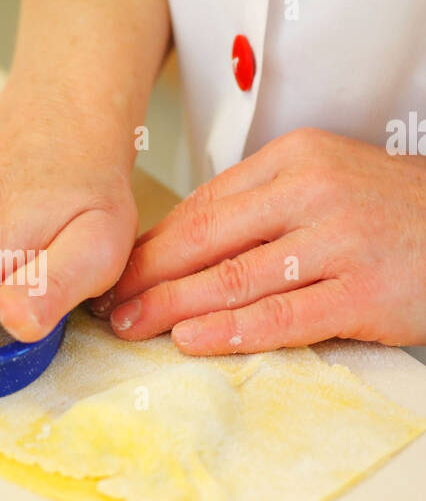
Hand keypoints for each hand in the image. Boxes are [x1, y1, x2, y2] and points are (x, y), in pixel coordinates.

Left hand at [91, 127, 425, 353]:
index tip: (116, 270)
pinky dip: (230, 332)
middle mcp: (312, 193)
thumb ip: (260, 206)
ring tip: (132, 327)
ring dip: (172, 307)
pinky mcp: (362, 294)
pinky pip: (282, 316)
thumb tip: (180, 243)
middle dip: (147, 277)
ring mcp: (339, 243)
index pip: (204, 205)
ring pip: (234, 280)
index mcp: (294, 160)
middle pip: (207, 240)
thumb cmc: (394, 212)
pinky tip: (191, 341)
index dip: (152, 244)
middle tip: (106, 305)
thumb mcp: (326, 183)